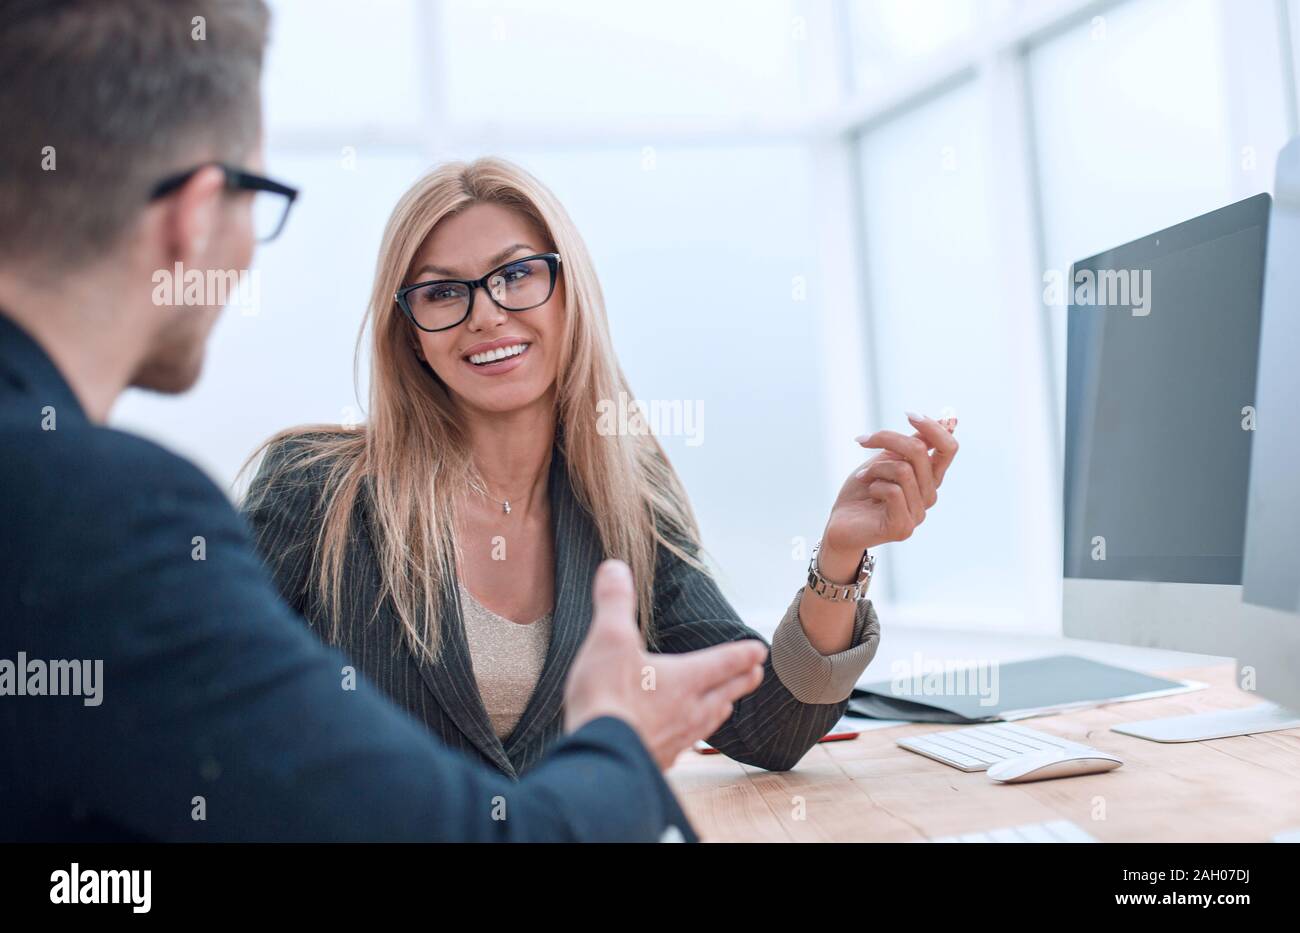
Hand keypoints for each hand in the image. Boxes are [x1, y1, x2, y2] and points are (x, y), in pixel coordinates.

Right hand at [564, 560, 767, 769]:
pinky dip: (691, 738)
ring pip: (708, 722)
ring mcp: (675, 739)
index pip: (723, 661)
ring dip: (720, 709)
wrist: (598, 758)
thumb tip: (615, 567)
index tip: (760, 651)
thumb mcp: (608, 639)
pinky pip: (683, 746)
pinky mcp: (657, 760)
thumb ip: (614, 602)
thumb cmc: (607, 698)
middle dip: (741, 682)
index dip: (742, 654)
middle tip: (757, 676)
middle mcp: (688, 710)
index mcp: (684, 679)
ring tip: (726, 707)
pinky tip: (682, 741)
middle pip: (724, 693)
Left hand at [818, 412, 958, 579]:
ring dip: (875, 468)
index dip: (933, 428)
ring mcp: (918, 514)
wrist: (840, 525)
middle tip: (864, 439)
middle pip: (920, 453)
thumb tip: (946, 419)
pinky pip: (893, 491)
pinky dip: (874, 485)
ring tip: (863, 476)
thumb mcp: (886, 460)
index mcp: (929, 478)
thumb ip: (913, 445)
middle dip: (888, 439)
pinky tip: (868, 493)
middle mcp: (928, 496)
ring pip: (903, 471)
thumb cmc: (862, 492)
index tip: (909, 415)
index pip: (948, 448)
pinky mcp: (902, 527)